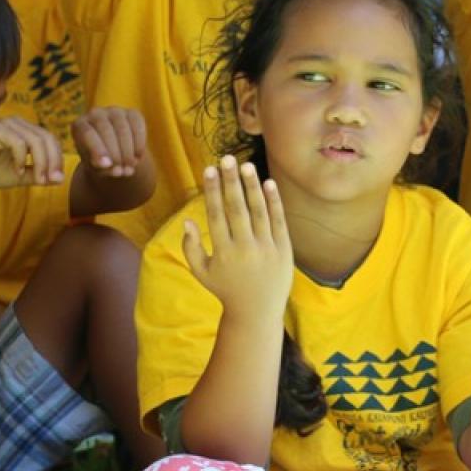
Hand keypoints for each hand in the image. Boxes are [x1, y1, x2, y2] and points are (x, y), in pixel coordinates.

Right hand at [0, 117, 64, 188]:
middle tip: (50, 180)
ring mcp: (9, 125)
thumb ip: (38, 175)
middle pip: (47, 139)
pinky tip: (17, 170)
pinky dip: (22, 158)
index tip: (56, 179)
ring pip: (35, 140)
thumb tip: (60, 179)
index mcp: (27, 132)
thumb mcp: (20, 176)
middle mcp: (20, 124)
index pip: (51, 141)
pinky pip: (19, 142)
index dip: (57, 159)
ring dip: (40, 162)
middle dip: (52, 161)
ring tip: (37, 179)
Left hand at [70, 107, 146, 179]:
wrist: (113, 153)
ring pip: (123, 128)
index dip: (98, 150)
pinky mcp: (132, 113)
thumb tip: (118, 170)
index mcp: (79, 125)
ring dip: (128, 150)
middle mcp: (95, 113)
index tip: (107, 165)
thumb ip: (102, 168)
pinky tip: (138, 156)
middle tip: (121, 170)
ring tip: (129, 167)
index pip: (87, 134)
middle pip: (106, 129)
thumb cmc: (99, 161)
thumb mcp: (95, 167)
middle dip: (115, 152)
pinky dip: (139, 143)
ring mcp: (115, 111)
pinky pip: (137, 126)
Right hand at [181, 156, 293, 321]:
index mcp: (223, 252)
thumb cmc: (226, 289)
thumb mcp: (202, 272)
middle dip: (231, 182)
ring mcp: (266, 248)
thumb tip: (187, 220)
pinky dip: (274, 202)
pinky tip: (269, 183)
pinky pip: (278, 221)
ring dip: (252, 186)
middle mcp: (244, 248)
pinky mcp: (283, 250)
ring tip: (246, 165)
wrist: (257, 312)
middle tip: (227, 158)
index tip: (209, 169)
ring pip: (259, 211)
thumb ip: (191, 248)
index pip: (216, 215)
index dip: (212, 191)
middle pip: (237, 209)